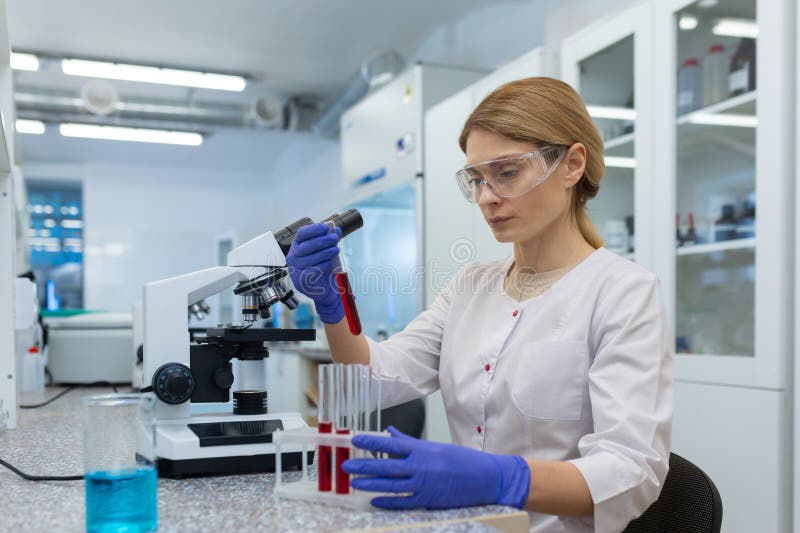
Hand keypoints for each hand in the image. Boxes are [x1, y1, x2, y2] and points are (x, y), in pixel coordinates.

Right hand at [285, 223, 343, 323]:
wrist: (328, 290)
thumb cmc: (325, 269)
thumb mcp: (329, 251)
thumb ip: (330, 240)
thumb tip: (334, 229)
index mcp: (297, 247)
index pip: (301, 234)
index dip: (313, 229)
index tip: (325, 227)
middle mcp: (293, 258)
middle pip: (306, 245)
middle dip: (322, 240)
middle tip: (334, 238)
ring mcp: (295, 270)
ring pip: (310, 258)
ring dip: (325, 252)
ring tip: (335, 250)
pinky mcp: (301, 281)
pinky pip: (313, 270)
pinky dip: (323, 265)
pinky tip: (329, 263)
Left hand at [342, 426, 529, 509]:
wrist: (485, 477)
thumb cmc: (461, 460)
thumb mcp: (435, 446)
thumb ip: (410, 442)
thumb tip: (391, 432)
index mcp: (422, 450)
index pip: (390, 445)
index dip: (371, 442)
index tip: (355, 439)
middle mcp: (420, 466)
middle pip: (386, 467)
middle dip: (364, 466)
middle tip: (346, 465)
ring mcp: (424, 484)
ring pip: (391, 485)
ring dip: (371, 484)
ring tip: (355, 483)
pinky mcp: (428, 499)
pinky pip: (404, 502)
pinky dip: (388, 502)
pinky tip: (375, 501)